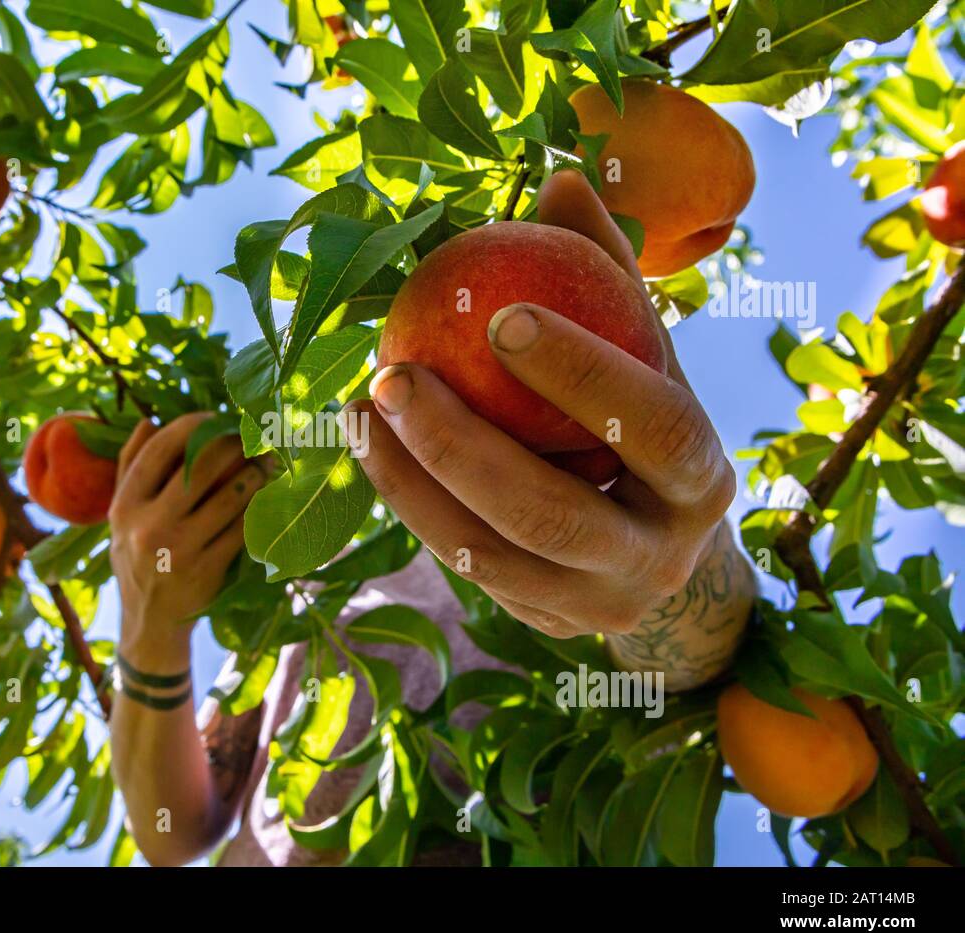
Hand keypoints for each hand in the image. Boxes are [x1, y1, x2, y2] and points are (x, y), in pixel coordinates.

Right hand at [109, 413, 265, 663]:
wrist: (149, 622)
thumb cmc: (136, 556)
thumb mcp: (119, 515)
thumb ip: (129, 466)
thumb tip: (149, 420)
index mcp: (124, 506)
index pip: (160, 450)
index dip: (192, 425)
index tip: (215, 416)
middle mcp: (149, 527)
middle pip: (202, 466)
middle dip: (234, 443)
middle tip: (252, 435)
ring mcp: (181, 551)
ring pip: (232, 495)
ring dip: (256, 472)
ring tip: (267, 461)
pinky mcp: (209, 570)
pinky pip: (245, 527)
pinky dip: (262, 507)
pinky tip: (271, 494)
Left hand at [350, 170, 736, 637]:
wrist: (664, 552)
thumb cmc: (645, 422)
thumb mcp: (646, 353)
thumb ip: (608, 276)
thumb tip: (559, 177)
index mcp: (703, 480)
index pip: (654, 426)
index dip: (582, 373)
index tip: (499, 313)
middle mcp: (658, 558)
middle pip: (551, 514)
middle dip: (460, 447)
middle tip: (391, 375)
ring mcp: (597, 606)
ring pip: (490, 556)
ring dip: (411, 482)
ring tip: (358, 407)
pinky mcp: (544, 627)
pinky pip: (465, 569)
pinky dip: (412, 507)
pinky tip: (370, 446)